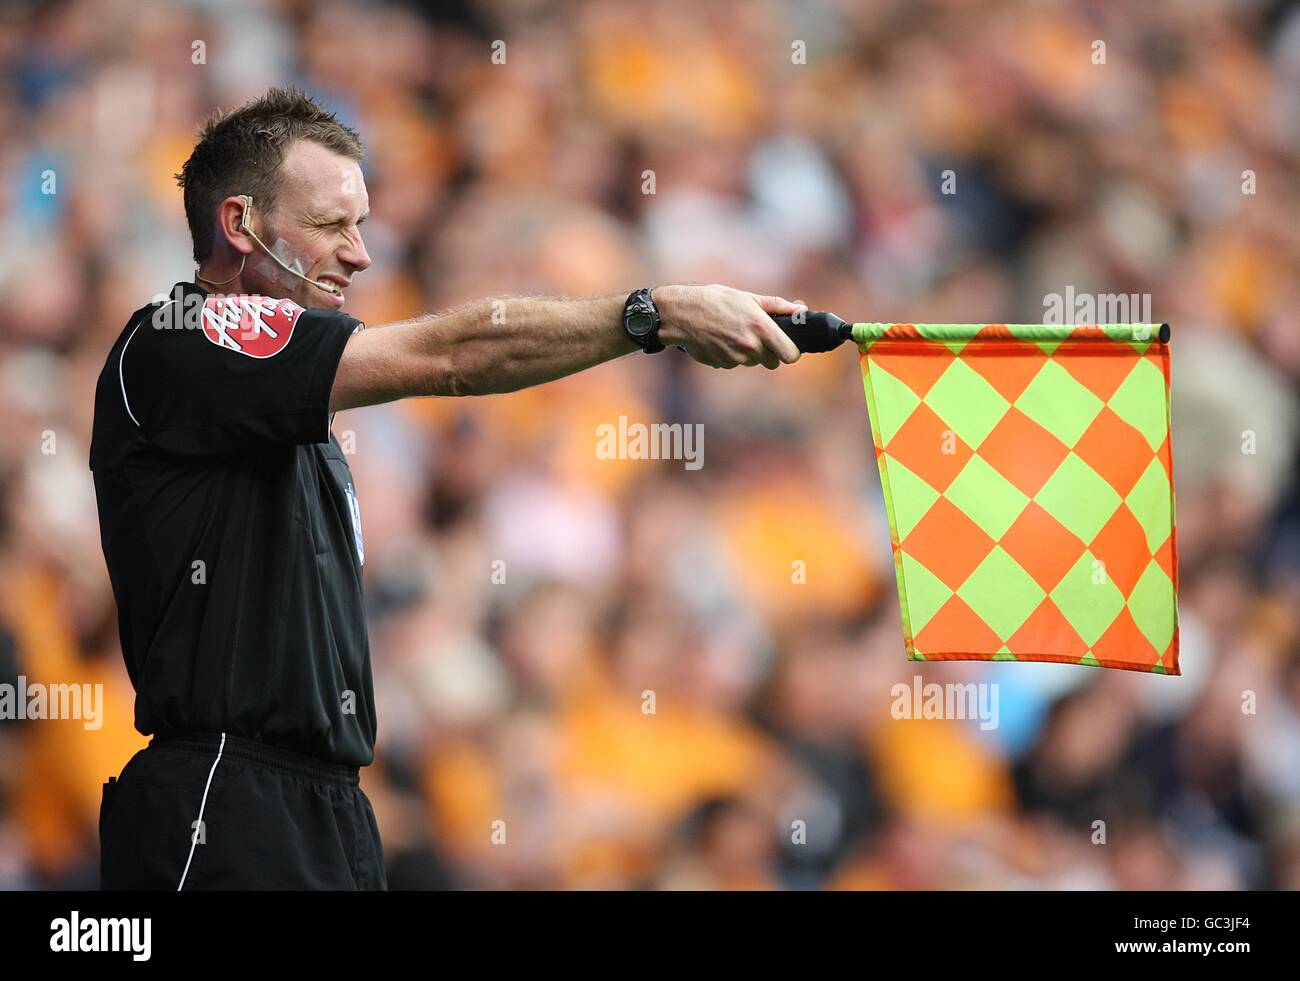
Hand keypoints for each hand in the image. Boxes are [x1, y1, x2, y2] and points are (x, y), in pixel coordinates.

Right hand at [654, 284, 804, 368]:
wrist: (681, 313)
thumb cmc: (715, 301)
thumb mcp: (748, 298)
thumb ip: (777, 306)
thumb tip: (800, 309)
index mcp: (760, 327)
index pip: (790, 355)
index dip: (791, 352)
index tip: (787, 346)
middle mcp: (749, 346)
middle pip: (772, 362)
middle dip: (768, 351)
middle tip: (756, 335)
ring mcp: (735, 358)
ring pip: (752, 362)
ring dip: (748, 352)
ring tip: (733, 332)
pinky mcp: (722, 364)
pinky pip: (735, 364)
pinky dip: (732, 355)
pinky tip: (721, 339)